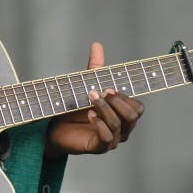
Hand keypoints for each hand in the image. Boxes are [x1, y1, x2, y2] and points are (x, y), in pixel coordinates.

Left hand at [44, 42, 143, 157]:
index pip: (138, 107)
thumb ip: (95, 69)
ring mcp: (112, 140)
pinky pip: (107, 138)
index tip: (108, 87)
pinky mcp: (99, 148)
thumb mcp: (86, 85)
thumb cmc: (74, 109)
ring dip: (104, 109)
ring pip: (119, 124)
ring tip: (90, 99)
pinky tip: (89, 115)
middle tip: (99, 92)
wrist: (55, 128)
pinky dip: (99, 125)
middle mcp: (122, 129)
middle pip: (134, 116)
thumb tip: (97, 45)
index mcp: (123, 115)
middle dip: (117, 101)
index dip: (125, 96)